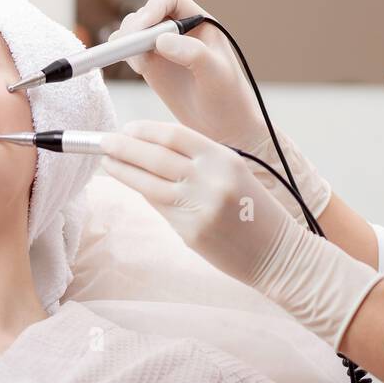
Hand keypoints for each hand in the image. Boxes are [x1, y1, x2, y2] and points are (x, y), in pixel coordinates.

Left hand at [100, 120, 383, 350]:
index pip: (173, 134)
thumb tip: (153, 151)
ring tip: (106, 162)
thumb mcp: (234, 174)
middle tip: (103, 142)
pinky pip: (158, 206)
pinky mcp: (190, 232)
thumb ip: (198, 162)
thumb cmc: (255, 211)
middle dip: (124, 146)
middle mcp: (210, 178)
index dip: (144, 130)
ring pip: (148, 182)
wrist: (280, 254)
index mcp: (223, 158)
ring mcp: (199, 206)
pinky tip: (129, 184)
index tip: (127, 128)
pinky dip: (141, 192)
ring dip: (122, 169)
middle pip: (154, 155)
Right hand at [110, 0, 331, 224]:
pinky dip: (124, 55)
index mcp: (200, 22)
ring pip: (133, 30)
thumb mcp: (217, 75)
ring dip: (127, 41)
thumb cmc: (229, 100)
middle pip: (146, 12)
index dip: (153, 7)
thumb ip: (194, 54)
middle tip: (135, 51)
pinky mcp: (152, 66)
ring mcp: (163, 48)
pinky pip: (129, 51)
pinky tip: (140, 70)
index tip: (145, 29)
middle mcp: (179, 30)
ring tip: (140, 63)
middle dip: (135, 27)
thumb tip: (162, 39)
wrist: (225, 130)